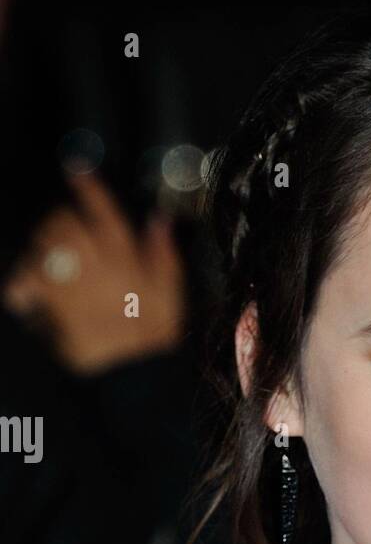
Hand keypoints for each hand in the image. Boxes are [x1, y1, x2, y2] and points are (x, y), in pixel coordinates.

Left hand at [1, 166, 185, 373]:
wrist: (135, 374)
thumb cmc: (154, 337)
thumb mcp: (171, 294)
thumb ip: (164, 253)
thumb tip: (159, 219)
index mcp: (127, 257)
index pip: (104, 209)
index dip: (88, 185)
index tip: (76, 169)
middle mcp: (97, 263)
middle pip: (66, 223)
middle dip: (60, 221)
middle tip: (62, 232)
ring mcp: (74, 282)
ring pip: (46, 246)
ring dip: (42, 248)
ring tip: (47, 260)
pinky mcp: (56, 305)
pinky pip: (32, 278)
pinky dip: (25, 280)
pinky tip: (27, 290)